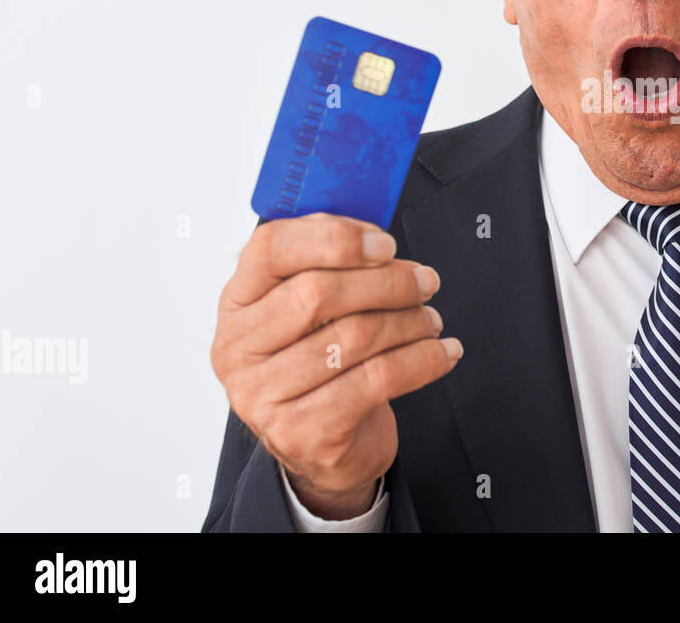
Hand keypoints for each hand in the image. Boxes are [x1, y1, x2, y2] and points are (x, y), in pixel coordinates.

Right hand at [210, 212, 460, 518]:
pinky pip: (378, 380)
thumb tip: (375, 233)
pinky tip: (442, 352)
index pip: (270, 249)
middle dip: (386, 282)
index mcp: (237, 302)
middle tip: (425, 281)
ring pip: (354, 337)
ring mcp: (264, 395)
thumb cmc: (321, 364)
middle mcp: (238, 349)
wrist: (322, 445)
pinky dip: (422, 360)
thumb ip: (330, 265)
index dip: (334, 238)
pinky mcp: (303, 430)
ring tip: (431, 319)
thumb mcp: (310, 312)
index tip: (384, 243)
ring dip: (409, 322)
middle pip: (318, 293)